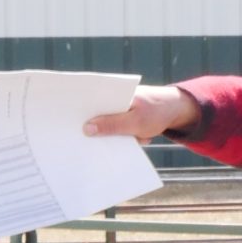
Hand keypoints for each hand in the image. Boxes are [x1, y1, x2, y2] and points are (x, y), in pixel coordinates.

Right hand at [82, 85, 199, 141]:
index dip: (77, 108)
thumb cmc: (156, 112)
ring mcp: (116, 112)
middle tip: (75, 138)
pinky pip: (112, 132)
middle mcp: (111, 101)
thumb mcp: (135, 122)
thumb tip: (86, 128)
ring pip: (102, 125)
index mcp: (112, 93)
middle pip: (93, 113)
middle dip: (87, 126)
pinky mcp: (121, 123)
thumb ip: (112, 125)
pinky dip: (114, 140)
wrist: (176, 113)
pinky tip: (109, 149)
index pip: (88, 98)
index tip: (66, 118)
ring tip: (91, 147)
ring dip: (102, 136)